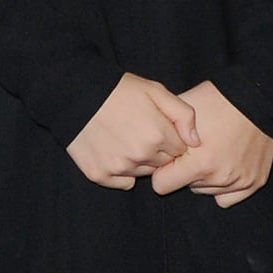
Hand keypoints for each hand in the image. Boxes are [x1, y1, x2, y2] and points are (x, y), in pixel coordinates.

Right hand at [67, 72, 199, 189]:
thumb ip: (184, 115)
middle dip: (157, 151)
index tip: (158, 126)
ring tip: (126, 138)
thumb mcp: (156, 91)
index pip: (180, 150)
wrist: (77, 94)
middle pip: (163, 164)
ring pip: (144, 173)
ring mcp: (119, 167)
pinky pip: (123, 183)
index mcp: (158, 135)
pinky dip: (122, 172)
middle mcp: (140, 156)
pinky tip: (113, 150)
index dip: (171, 138)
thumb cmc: (120, 90)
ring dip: (140, 161)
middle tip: (140, 131)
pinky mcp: (100, 175)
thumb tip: (195, 141)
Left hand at [151, 80, 272, 206]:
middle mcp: (218, 177)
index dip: (161, 170)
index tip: (169, 158)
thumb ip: (162, 131)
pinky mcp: (253, 182)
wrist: (258, 97)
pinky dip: (222, 186)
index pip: (161, 185)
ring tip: (212, 152)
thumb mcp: (183, 110)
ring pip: (205, 191)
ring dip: (204, 177)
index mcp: (199, 163)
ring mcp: (238, 182)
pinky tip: (223, 166)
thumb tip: (147, 146)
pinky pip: (226, 198)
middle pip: (184, 187)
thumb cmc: (218, 100)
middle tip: (195, 150)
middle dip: (184, 172)